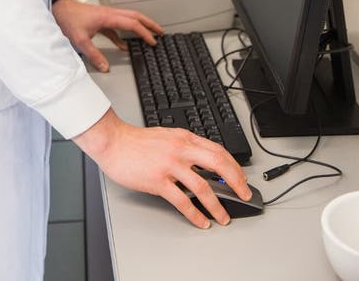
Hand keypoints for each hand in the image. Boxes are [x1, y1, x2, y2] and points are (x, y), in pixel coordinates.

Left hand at [51, 0, 162, 71]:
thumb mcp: (80, 40)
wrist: (59, 9)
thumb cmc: (68, 19)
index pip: (132, 23)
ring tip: (148, 36)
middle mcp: (110, 14)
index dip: (144, 32)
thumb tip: (105, 67)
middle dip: (149, 24)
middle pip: (135, 16)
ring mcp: (106, 16)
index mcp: (108, 17)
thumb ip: (94, 55)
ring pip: (128, 19)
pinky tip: (124, 46)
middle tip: (160, 32)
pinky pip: (117, 27)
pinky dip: (123, 35)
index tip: (153, 40)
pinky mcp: (101, 20)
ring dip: (139, 27)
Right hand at [74, 108, 251, 228]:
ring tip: (223, 217)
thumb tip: (203, 162)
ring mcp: (170, 165)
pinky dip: (195, 214)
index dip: (234, 166)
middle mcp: (181, 149)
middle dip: (236, 182)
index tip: (241, 178)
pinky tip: (201, 221)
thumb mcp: (167, 137)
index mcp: (184, 137)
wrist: (114, 142)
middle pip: (218, 164)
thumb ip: (184, 147)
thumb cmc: (136, 141)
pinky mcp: (158, 181)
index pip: (218, 150)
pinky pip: (182, 201)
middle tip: (244, 195)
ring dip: (217, 205)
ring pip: (203, 186)